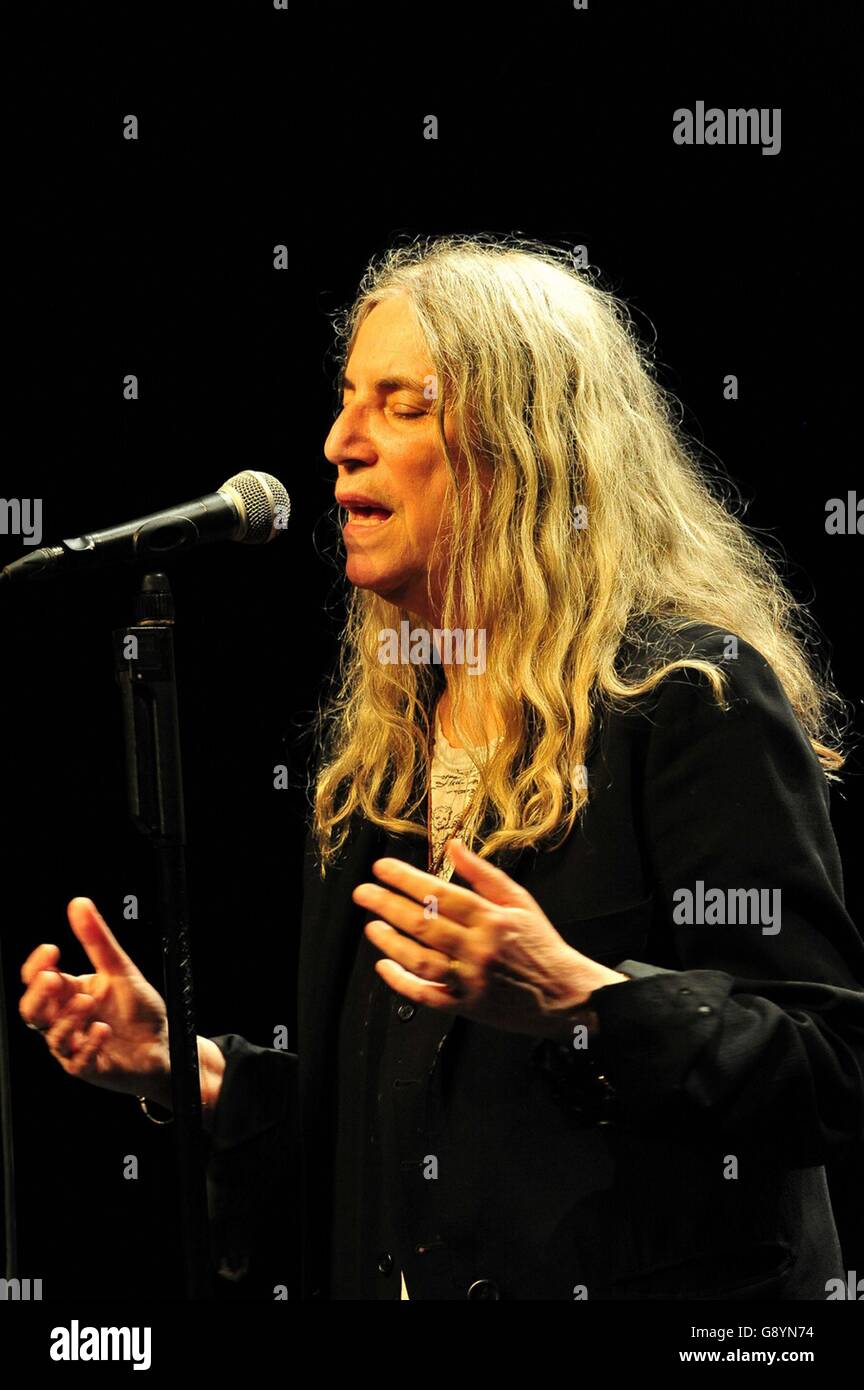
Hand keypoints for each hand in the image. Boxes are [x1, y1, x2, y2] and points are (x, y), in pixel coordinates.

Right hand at [19, 898, 170, 1098]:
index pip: (37, 980)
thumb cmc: (139, 1009)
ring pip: (53, 1037)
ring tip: (88, 1000)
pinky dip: (88, 1044)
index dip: (37, 966)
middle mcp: (65, 1021)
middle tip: (53, 977)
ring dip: (67, 1018)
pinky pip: (78, 1061)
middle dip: (37, 995)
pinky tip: (102, 1029)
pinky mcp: (91, 1068)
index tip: (52, 950)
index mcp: (69, 994)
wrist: (164, 1044)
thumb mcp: (121, 970)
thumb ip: (97, 940)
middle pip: (32, 1012)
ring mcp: (75, 1046)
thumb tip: (78, 903)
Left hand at [352, 839, 628, 1038]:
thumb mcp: (520, 901)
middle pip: (424, 924)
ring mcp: (471, 980)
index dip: (406, 879)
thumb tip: (453, 846)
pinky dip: (401, 982)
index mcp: (492, 919)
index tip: (382, 868)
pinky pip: (427, 995)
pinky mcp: (466, 1006)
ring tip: (371, 926)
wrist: (566, 995)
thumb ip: (483, 874)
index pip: (440, 893)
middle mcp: (479, 948)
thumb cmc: (542, 945)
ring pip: (420, 960)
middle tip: (363, 893)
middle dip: (387, 905)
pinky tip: (383, 967)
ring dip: (390, 942)